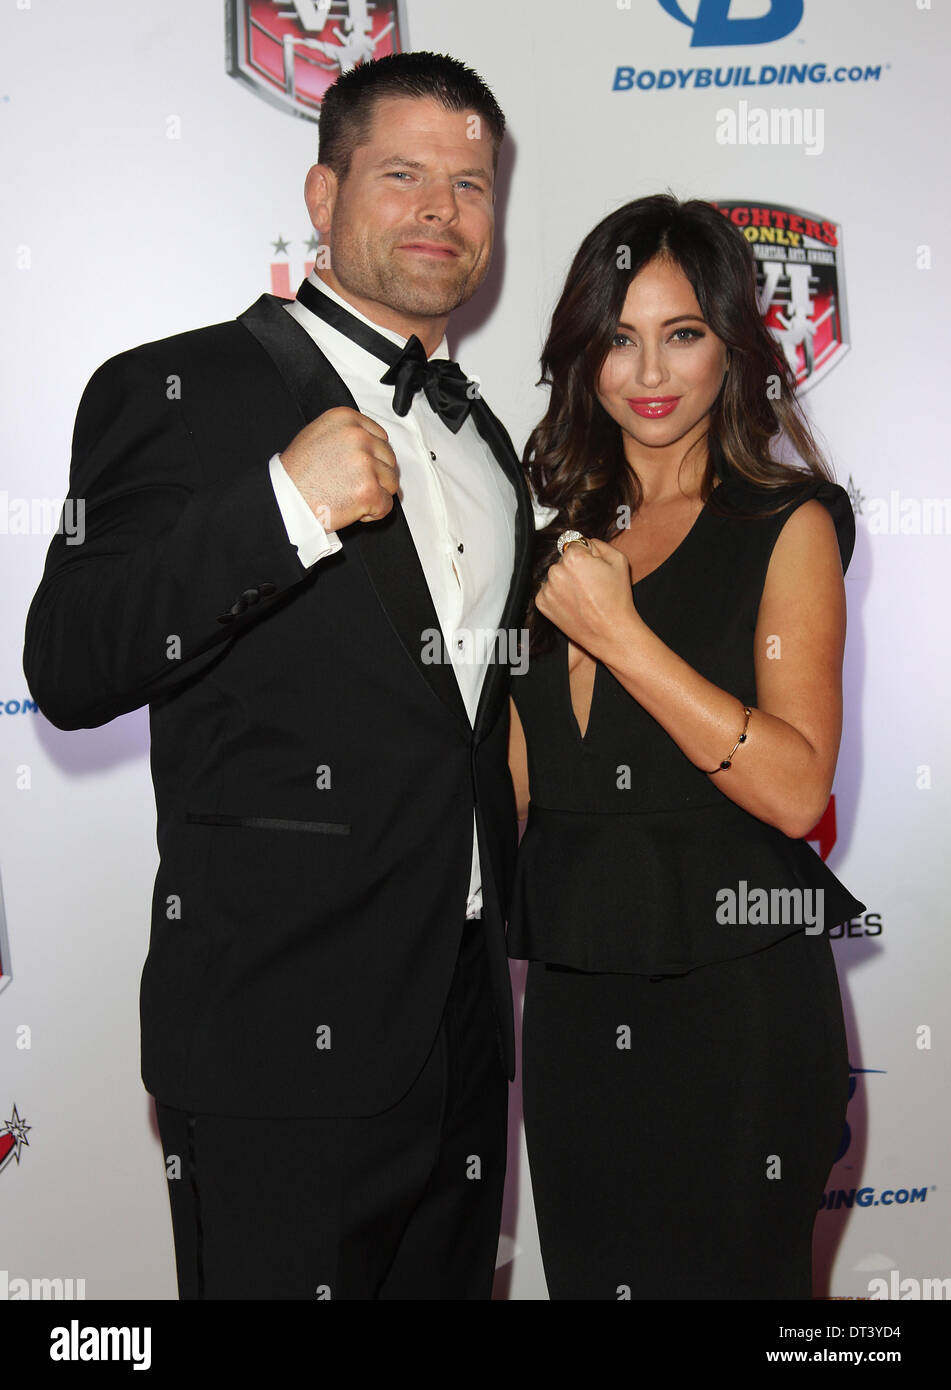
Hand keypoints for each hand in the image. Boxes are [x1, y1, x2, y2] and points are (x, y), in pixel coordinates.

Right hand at [279, 407, 398, 530]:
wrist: (285, 500)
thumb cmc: (297, 474)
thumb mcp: (318, 435)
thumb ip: (347, 434)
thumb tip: (373, 444)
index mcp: (346, 418)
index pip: (380, 437)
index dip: (371, 457)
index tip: (357, 468)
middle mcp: (358, 436)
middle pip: (388, 459)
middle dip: (375, 476)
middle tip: (350, 484)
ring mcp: (365, 463)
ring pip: (391, 482)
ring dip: (375, 493)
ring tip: (349, 495)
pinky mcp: (369, 490)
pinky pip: (387, 505)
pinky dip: (374, 512)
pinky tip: (352, 508)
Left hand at [536, 537, 640, 655]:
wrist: (610, 632)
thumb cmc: (617, 598)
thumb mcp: (619, 560)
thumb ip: (599, 544)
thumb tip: (584, 541)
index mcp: (573, 557)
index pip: (574, 543)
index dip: (586, 554)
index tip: (593, 567)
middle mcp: (556, 571)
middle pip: (563, 560)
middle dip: (574, 567)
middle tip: (590, 584)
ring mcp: (547, 589)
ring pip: (555, 576)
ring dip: (565, 581)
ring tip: (583, 596)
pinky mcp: (542, 604)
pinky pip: (548, 591)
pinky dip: (558, 595)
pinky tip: (574, 603)